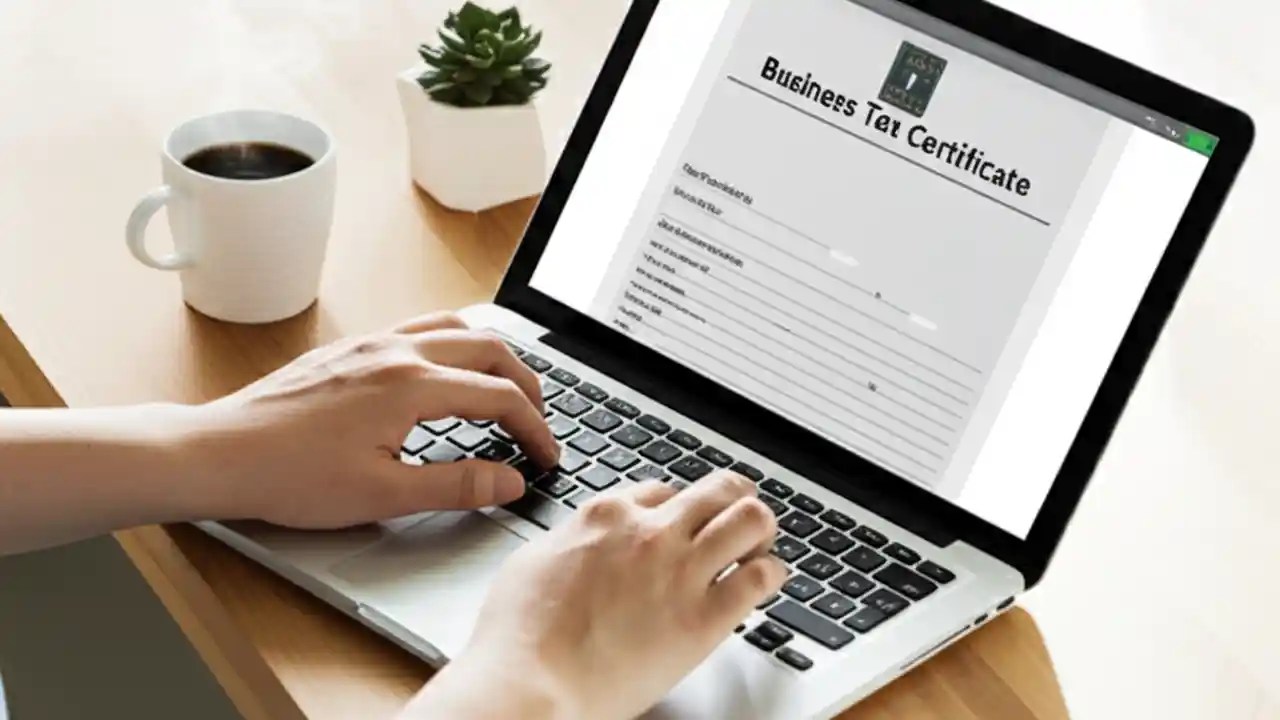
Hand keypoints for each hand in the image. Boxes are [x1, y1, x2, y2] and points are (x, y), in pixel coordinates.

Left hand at [188, 312, 559, 527]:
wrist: (221, 452)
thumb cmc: (290, 475)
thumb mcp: (383, 493)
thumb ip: (456, 485)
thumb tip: (509, 481)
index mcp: (410, 385)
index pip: (499, 397)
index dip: (534, 428)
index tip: (546, 456)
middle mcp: (396, 352)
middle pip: (489, 349)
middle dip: (526, 383)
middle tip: (540, 420)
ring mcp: (372, 343)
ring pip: (456, 328)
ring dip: (493, 355)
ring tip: (507, 386)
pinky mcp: (353, 347)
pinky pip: (421, 327)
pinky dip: (455, 344)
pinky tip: (449, 371)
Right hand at [406, 471, 787, 719]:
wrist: (528, 680)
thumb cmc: (519, 634)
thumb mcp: (534, 560)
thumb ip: (571, 541)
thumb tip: (581, 541)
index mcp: (607, 516)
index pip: (663, 491)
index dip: (679, 508)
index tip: (684, 523)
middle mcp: (650, 533)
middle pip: (718, 490)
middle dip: (735, 500)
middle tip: (740, 516)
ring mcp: (681, 572)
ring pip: (750, 518)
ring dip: (760, 529)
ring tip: (759, 545)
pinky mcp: (704, 618)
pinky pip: (760, 577)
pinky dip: (771, 574)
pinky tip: (765, 581)